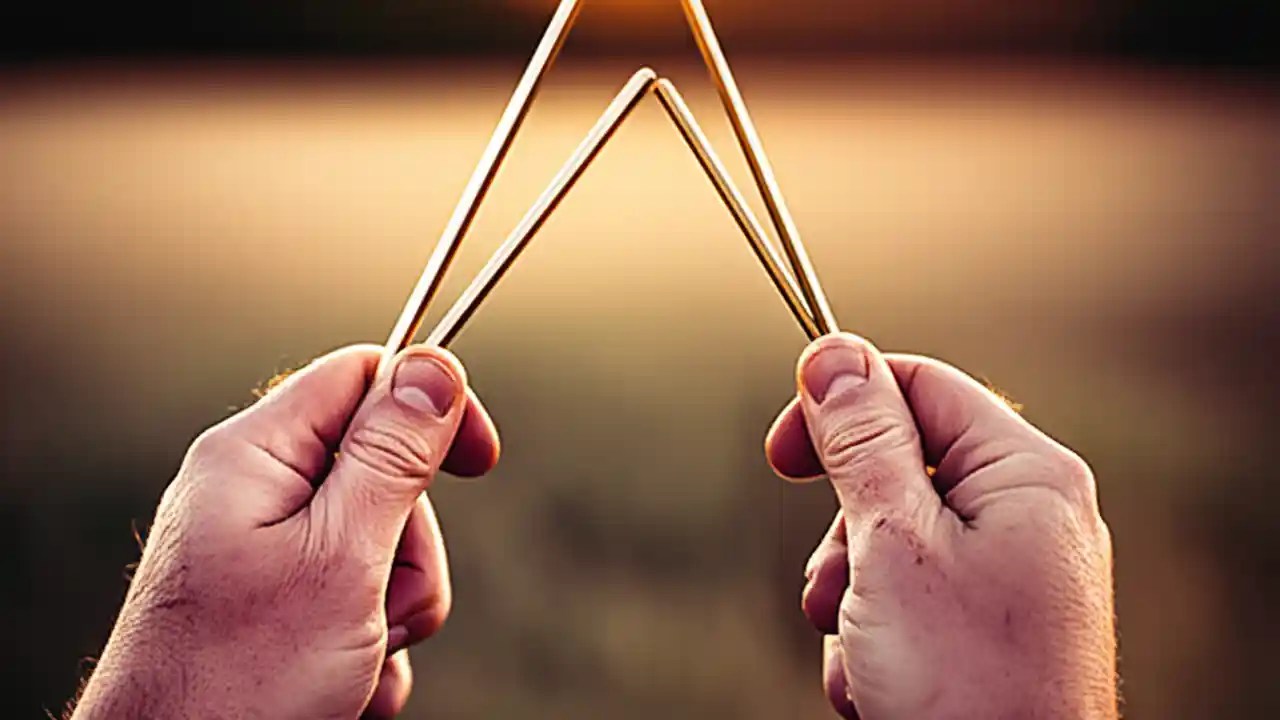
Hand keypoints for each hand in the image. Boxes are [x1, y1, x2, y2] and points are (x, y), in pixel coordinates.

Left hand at [73, 345, 500, 719]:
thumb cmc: (239, 678)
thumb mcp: (341, 555)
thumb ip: (391, 456)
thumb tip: (434, 365)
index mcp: (254, 456)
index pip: (363, 376)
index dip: (431, 406)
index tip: (480, 461)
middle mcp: (251, 494)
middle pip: (382, 472)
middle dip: (410, 546)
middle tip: (380, 603)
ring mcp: (260, 553)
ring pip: (379, 546)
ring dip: (393, 607)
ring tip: (354, 657)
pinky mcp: (271, 606)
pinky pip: (354, 601)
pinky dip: (366, 646)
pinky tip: (339, 686)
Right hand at [766, 334, 1115, 718]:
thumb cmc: (967, 682)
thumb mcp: (894, 544)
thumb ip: (862, 442)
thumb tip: (833, 352)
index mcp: (1026, 473)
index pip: (918, 385)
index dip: (841, 406)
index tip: (780, 454)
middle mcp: (1029, 516)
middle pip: (897, 472)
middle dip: (845, 535)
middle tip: (835, 585)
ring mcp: (1012, 576)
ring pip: (890, 544)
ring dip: (852, 598)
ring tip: (863, 652)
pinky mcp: (989, 628)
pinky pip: (910, 599)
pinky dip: (878, 637)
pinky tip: (882, 683)